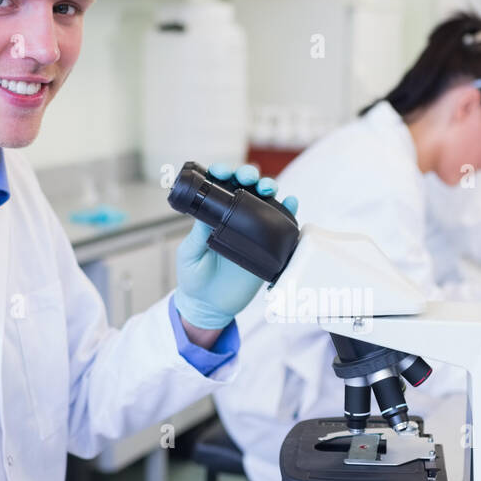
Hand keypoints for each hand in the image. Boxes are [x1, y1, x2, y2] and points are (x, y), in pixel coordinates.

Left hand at [174, 163, 297, 329]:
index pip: (220, 188)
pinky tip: (291, 203)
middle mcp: (234, 219)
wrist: (210, 307)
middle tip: (249, 179)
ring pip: (265, 202)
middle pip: (246, 189)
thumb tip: (208, 212)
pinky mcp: (266, 247)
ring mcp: (252, 232)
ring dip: (269, 188)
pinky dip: (289, 212)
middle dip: (249, 176)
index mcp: (212, 216)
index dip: (223, 174)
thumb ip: (198, 235)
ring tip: (268, 188)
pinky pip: (281, 227)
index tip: (223, 173)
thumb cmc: (194, 279)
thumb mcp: (190, 254)